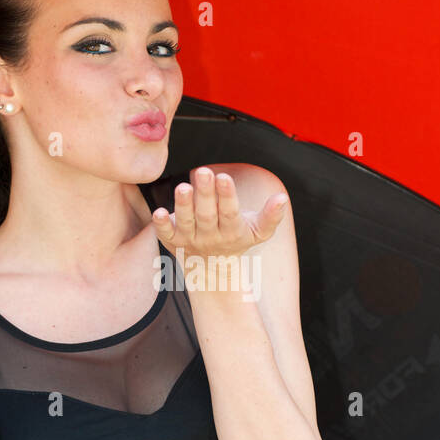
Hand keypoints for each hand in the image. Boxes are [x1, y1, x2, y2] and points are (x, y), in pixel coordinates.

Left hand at [150, 166, 287, 261]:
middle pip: (207, 215)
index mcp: (232, 231)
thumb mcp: (258, 232)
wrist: (212, 268)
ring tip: (183, 187)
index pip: (230, 213)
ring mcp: (189, 239)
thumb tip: (282, 197)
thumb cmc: (237, 240)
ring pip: (186, 222)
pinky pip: (165, 234)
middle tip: (203, 171)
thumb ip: (271, 216)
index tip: (224, 178)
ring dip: (183, 205)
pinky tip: (157, 212)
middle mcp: (210, 237)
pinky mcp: (172, 241)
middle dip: (205, 193)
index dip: (227, 196)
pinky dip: (160, 225)